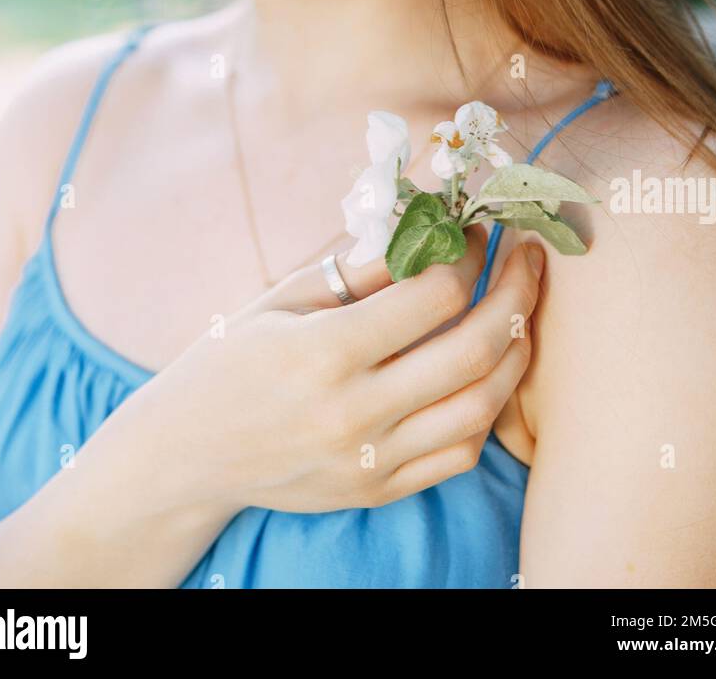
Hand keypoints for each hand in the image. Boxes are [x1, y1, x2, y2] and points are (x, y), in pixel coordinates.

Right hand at [172, 225, 542, 522]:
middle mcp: (355, 413)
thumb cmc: (231, 361)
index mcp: (325, 352)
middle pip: (473, 349)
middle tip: (527, 256)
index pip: (434, 296)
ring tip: (521, 310)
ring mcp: (371, 461)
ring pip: (481, 407)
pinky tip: (489, 372)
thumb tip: (430, 224)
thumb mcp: (284, 299)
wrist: (188, 455)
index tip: (472, 231)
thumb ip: (361, 267)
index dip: (467, 254)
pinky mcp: (379, 492)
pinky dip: (489, 409)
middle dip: (515, 291)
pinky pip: (460, 454)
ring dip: (516, 352)